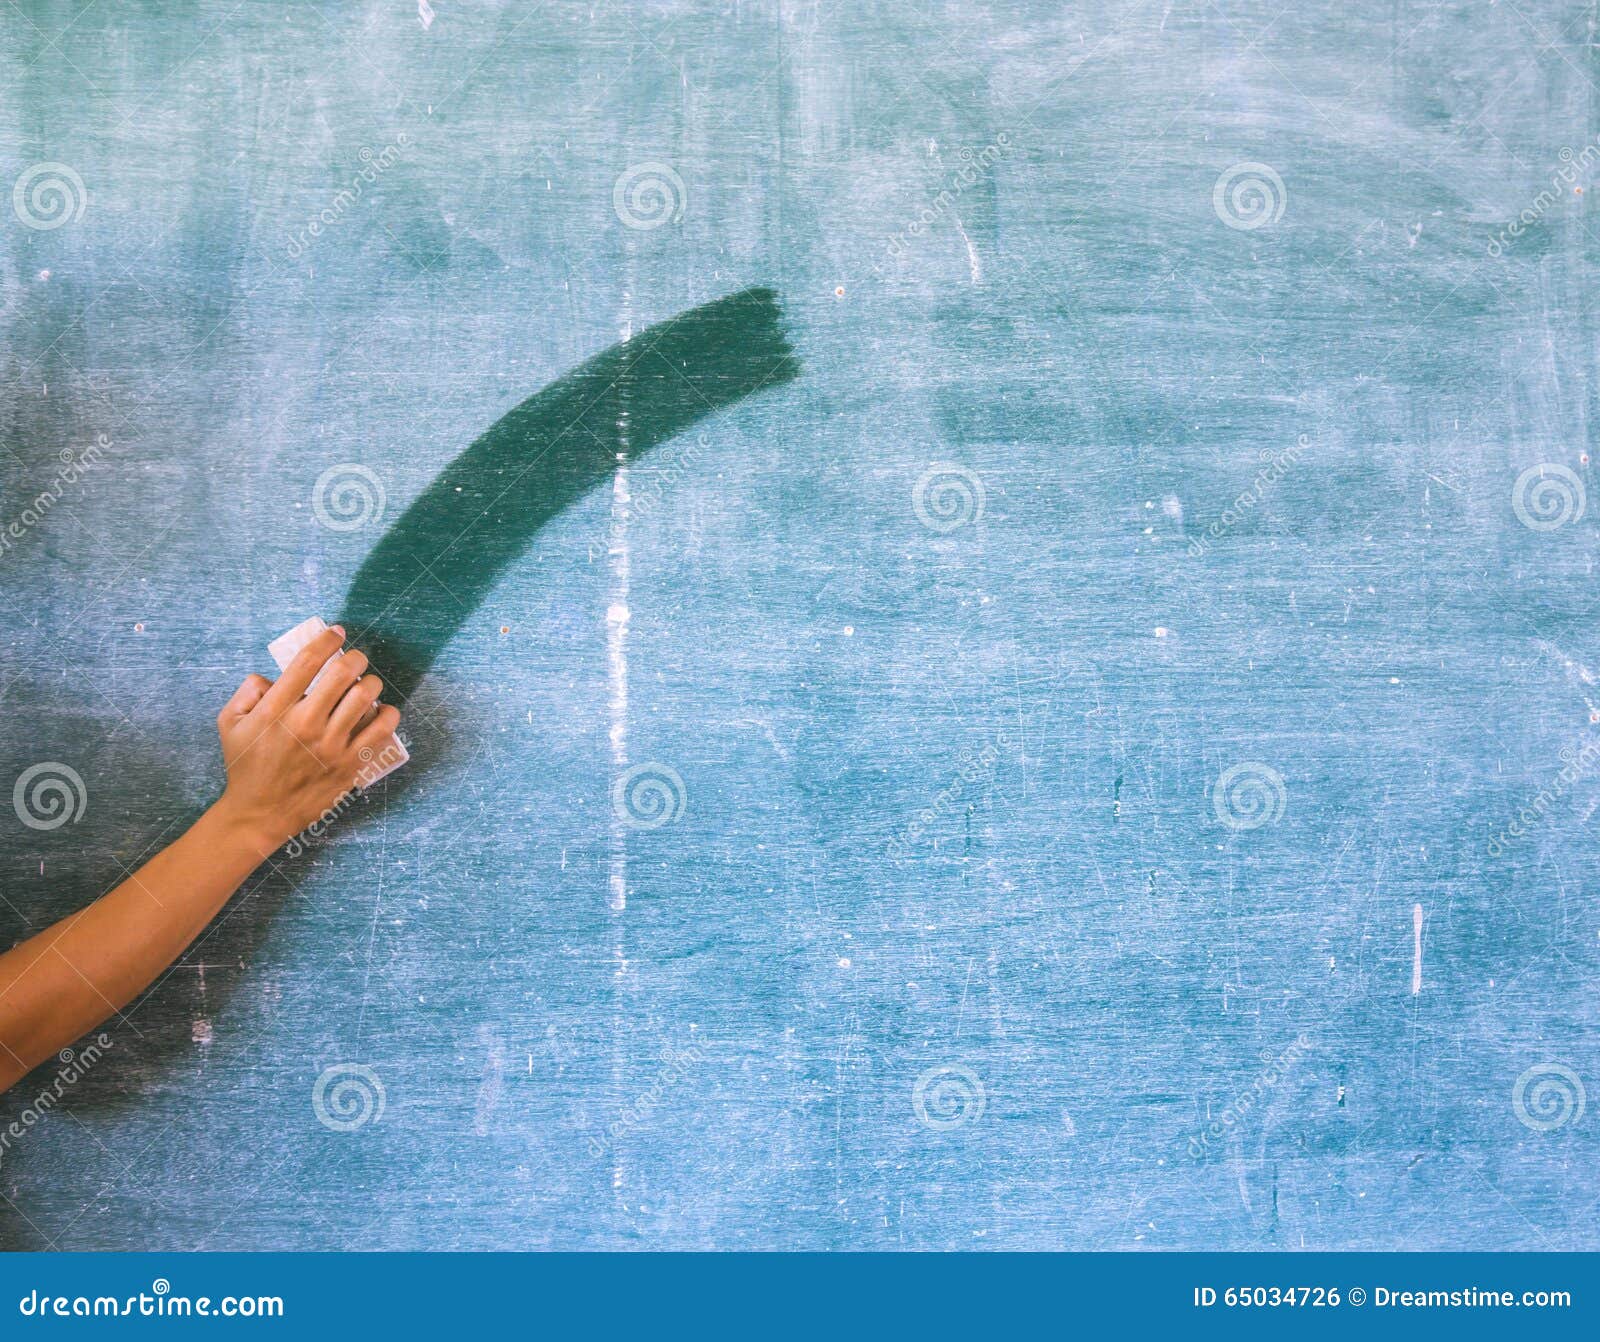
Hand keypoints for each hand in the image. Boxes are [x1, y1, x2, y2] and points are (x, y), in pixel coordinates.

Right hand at [211, 625, 401, 853]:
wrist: (260, 814)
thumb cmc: (245, 766)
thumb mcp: (230, 723)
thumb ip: (248, 691)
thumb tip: (274, 675)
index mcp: (275, 711)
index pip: (307, 662)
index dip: (327, 640)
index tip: (336, 632)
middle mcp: (306, 725)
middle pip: (343, 674)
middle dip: (355, 657)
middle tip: (355, 658)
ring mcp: (332, 746)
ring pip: (366, 698)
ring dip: (371, 682)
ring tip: (366, 684)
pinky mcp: (351, 765)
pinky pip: (382, 730)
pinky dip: (387, 713)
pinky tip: (380, 711)